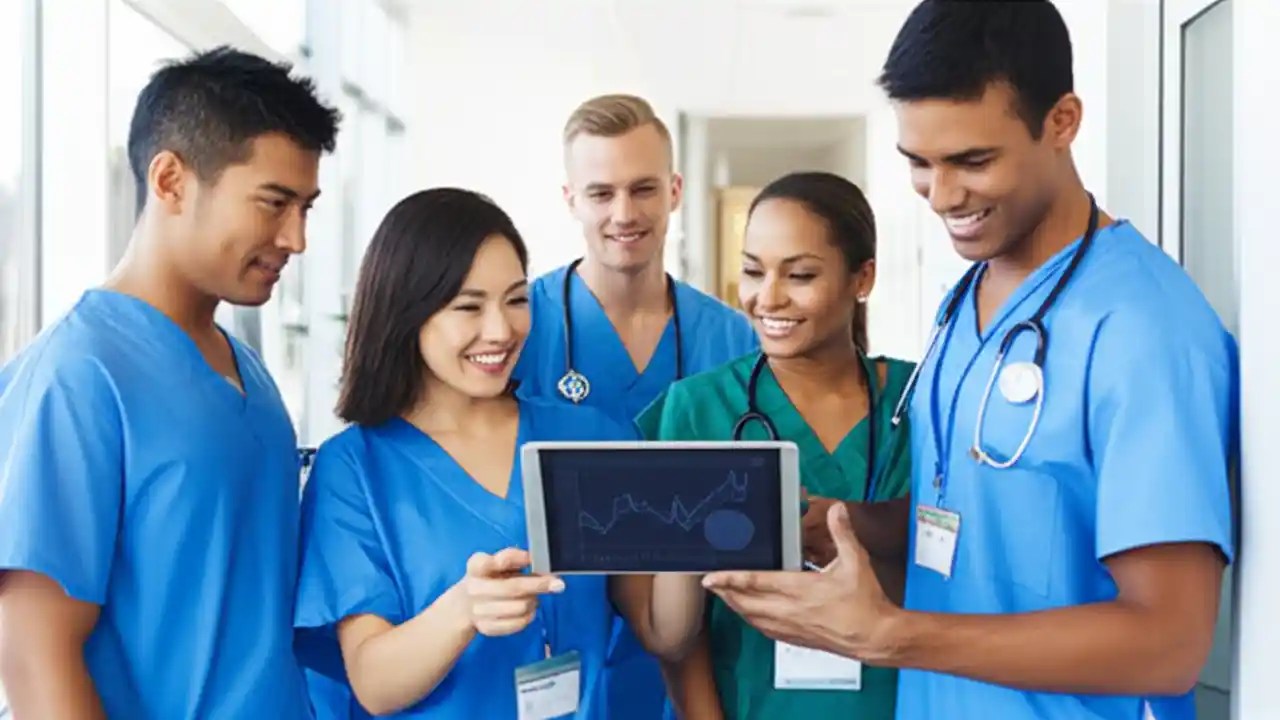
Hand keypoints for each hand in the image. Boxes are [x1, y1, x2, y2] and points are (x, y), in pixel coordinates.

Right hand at [461, 548, 563, 636]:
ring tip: (534, 597)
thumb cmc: (489, 579)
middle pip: (513, 587)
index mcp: (477, 566)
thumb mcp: (497, 563)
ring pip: (520, 607)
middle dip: (539, 585)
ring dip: (534, 601)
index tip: (531, 559)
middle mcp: (474, 588)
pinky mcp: (486, 628)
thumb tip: (539, 561)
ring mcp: (478, 611)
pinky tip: (528, 610)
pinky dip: (529, 616)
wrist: (465, 605)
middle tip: (558, 584)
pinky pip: (518, 624)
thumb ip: (515, 559)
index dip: (515, 559)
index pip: (492, 561)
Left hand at [702, 503, 898, 661]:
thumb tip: (838, 510)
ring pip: (752, 618)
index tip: (711, 576)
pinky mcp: (797, 639)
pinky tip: (749, 615)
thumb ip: (844, 534)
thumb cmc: (867, 603)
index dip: (731, 579)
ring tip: (723, 595)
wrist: (877, 638)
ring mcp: (792, 627)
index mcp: (801, 590)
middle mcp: (791, 611)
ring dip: (735, 606)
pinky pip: (765, 630)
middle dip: (725, 592)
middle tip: (709, 583)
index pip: (757, 582)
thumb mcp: (856, 562)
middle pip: (746, 603)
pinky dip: (752, 620)